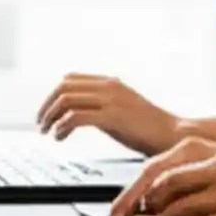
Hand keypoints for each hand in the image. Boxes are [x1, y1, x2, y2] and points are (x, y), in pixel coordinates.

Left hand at [36, 74, 184, 154]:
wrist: (174, 136)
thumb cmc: (150, 129)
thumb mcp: (124, 108)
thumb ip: (103, 105)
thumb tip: (79, 112)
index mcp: (111, 82)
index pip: (70, 78)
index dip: (53, 94)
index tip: (47, 110)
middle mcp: (109, 86)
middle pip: (63, 87)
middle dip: (47, 105)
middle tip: (41, 123)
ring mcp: (111, 100)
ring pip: (66, 100)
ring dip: (51, 117)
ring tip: (49, 132)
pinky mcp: (113, 117)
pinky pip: (76, 117)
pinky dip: (62, 127)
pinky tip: (61, 137)